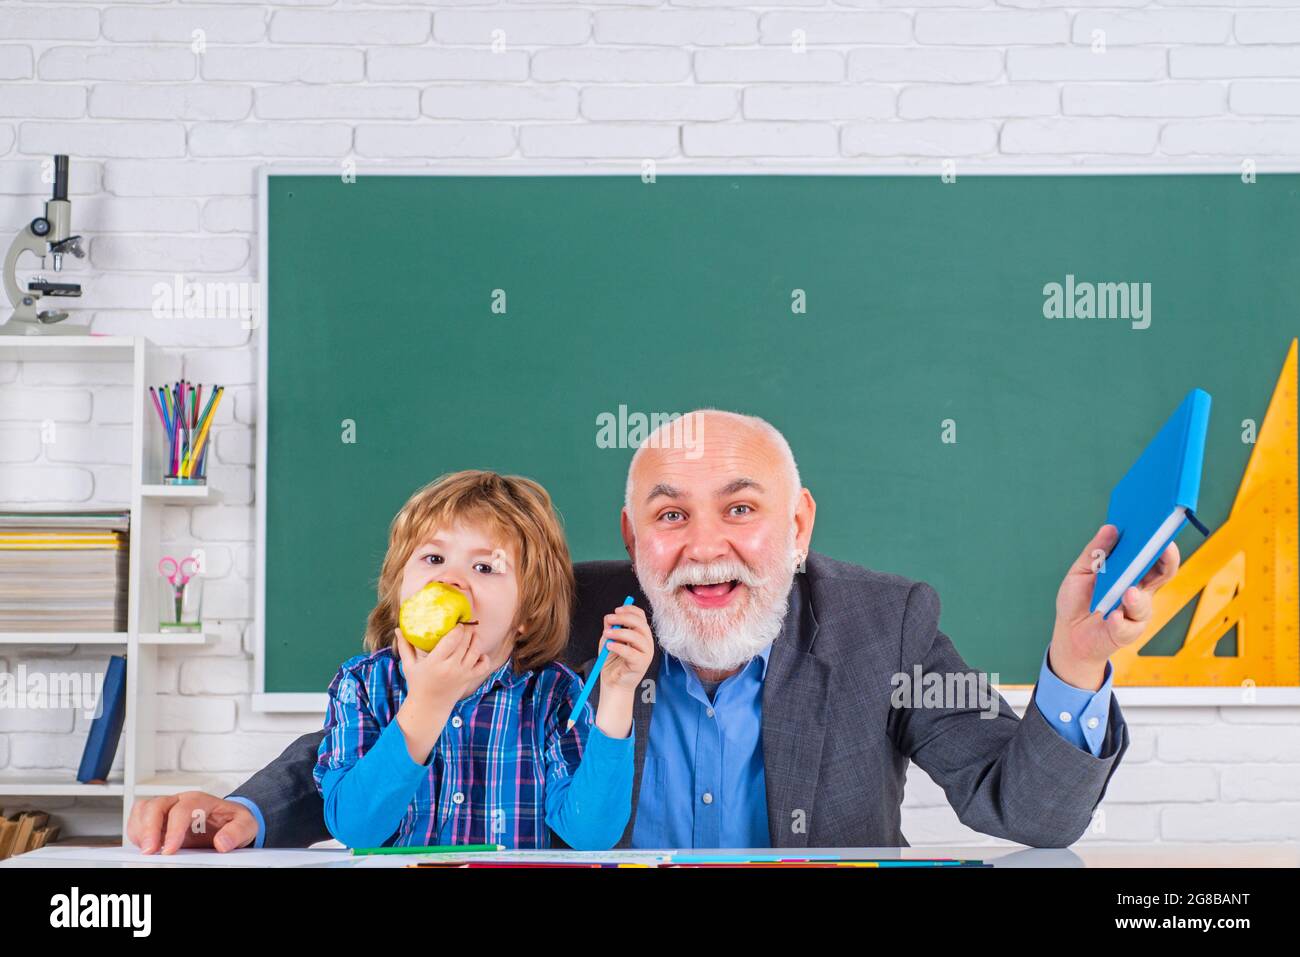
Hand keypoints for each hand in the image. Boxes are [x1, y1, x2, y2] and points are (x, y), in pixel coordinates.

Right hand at [126, 791, 256, 853]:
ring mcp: (166, 811)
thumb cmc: (233, 821)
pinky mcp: (158, 822)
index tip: (170, 849)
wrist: (229, 822)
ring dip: (139, 829)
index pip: (182, 809)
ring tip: (145, 850)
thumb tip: (222, 843)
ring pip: (143, 810)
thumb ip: (237, 832)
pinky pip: (138, 820)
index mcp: (200, 801)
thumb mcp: (245, 825)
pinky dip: (136, 832)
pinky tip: (144, 846)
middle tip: (149, 851)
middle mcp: (180, 802)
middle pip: (156, 805)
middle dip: (149, 828)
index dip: (174, 829)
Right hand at [393, 625, 493, 707]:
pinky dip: (484, 657)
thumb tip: (397, 629)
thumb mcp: (408, 666)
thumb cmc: (417, 684)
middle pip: (465, 642)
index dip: (458, 628)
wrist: (429, 707)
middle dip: (468, 630)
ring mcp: (462, 674)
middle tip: (466, 623)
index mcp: (435, 662)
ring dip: (476, 639)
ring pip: (475, 651)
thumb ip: (404, 646)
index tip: (457, 622)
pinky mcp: (469, 679)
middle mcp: (450, 667)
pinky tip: (477, 652)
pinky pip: (483, 665)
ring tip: (472, 633)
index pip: (451, 640)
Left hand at [598, 603, 653, 692]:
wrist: (613, 683)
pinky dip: (619, 647)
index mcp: (640, 634)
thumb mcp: (609, 640)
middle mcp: (646, 641)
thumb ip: (610, 629)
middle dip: (623, 618)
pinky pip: (631, 652)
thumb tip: (608, 618)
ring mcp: (646, 652)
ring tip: (606, 634)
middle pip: (640, 623)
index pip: (640, 616)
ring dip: (619, 632)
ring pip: (636, 636)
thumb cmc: (612, 661)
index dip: (630, 610)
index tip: (616, 610)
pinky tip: (609, 646)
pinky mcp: (641, 663)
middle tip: (609, 619)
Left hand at [1049, 523, 1179, 689]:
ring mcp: (1135, 613)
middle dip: (1166, 560)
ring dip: (1136, 598)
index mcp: (1133, 573)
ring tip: (1127, 593)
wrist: (1069, 633)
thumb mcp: (1081, 571)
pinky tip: (1111, 616)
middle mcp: (1140, 591)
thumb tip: (1110, 528)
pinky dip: (1118, 620)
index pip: (1155, 556)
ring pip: (1143, 603)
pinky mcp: (1125, 632)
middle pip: (1163, 574)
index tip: (1160, 528)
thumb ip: (1095, 552)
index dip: (1161, 543)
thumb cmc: (1079, 599)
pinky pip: (1126, 626)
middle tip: (1161, 549)